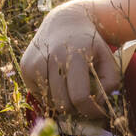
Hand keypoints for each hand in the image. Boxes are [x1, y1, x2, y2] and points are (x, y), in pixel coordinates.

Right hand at [19, 3, 122, 117]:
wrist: (64, 22)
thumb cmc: (90, 44)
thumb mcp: (108, 58)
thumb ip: (111, 82)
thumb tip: (97, 104)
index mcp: (75, 55)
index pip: (80, 97)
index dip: (91, 110)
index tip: (99, 113)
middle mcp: (52, 57)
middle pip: (63, 103)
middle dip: (76, 109)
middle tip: (85, 103)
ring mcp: (35, 62)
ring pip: (50, 102)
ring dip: (63, 103)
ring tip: (71, 90)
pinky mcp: (25, 67)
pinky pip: (38, 94)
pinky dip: (50, 95)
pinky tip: (58, 81)